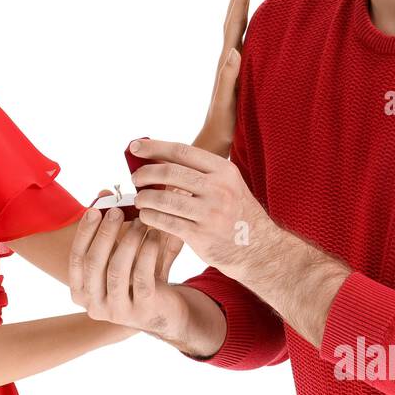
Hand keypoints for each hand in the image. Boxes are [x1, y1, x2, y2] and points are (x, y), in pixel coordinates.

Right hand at [69, 206, 190, 346]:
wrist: (168, 310)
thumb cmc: (138, 277)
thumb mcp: (122, 253)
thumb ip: (110, 227)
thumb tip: (104, 192)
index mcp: (80, 292)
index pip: (76, 259)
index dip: (84, 232)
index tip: (95, 209)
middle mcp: (93, 306)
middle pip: (93, 263)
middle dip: (105, 233)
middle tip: (118, 210)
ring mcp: (116, 312)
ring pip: (116, 270)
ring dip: (128, 240)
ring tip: (141, 221)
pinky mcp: (141, 312)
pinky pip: (141, 277)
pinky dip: (147, 252)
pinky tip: (155, 235)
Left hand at [129, 137, 278, 280]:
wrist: (259, 249)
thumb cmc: (237, 213)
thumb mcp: (228, 185)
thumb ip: (200, 173)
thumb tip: (159, 160)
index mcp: (224, 171)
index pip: (182, 151)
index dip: (154, 147)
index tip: (135, 146)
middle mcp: (218, 189)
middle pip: (169, 173)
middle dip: (145, 173)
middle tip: (135, 178)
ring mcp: (210, 213)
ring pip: (164, 199)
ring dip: (144, 198)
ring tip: (139, 199)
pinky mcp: (201, 236)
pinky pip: (166, 222)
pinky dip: (150, 217)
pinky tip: (146, 216)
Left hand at [193, 0, 250, 158]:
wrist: (214, 141)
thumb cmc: (223, 126)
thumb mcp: (226, 104)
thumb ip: (228, 80)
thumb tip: (233, 52)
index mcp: (228, 61)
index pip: (234, 24)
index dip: (240, 0)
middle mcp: (227, 59)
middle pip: (232, 19)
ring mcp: (231, 65)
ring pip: (235, 28)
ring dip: (239, 6)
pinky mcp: (236, 73)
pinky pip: (241, 41)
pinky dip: (245, 26)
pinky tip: (248, 24)